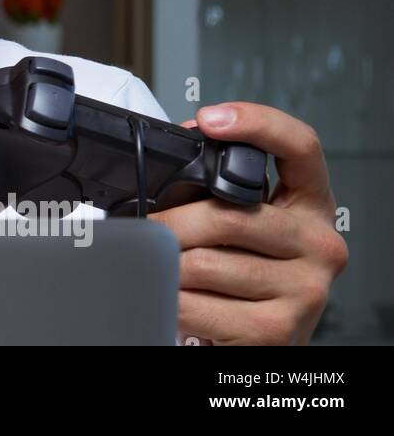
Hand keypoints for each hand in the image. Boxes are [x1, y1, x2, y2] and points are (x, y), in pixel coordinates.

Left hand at [151, 103, 348, 344]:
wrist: (264, 341)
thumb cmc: (247, 275)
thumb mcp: (246, 225)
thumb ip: (220, 189)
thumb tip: (168, 151)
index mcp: (311, 207)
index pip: (300, 146)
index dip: (256, 123)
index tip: (209, 119)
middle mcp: (319, 245)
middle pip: (226, 216)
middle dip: (168, 223)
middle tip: (139, 227)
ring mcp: (304, 290)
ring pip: (201, 263)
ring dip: (161, 264)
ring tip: (151, 263)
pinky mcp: (276, 331)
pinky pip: (195, 305)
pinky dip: (165, 298)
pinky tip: (163, 294)